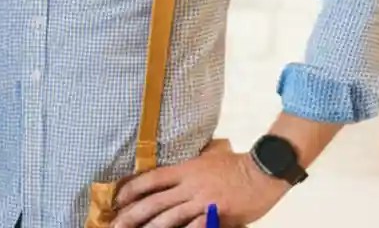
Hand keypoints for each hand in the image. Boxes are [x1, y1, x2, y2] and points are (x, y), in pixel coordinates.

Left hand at [112, 140, 287, 227]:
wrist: (263, 171)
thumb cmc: (236, 164)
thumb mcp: (207, 158)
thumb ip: (188, 168)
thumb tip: (171, 176)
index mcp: (186, 169)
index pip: (152, 179)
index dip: (132, 190)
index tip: (118, 199)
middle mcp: (190, 185)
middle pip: (154, 202)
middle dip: (132, 215)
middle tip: (115, 224)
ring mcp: (202, 202)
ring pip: (169, 218)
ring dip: (149, 227)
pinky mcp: (216, 216)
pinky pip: (193, 227)